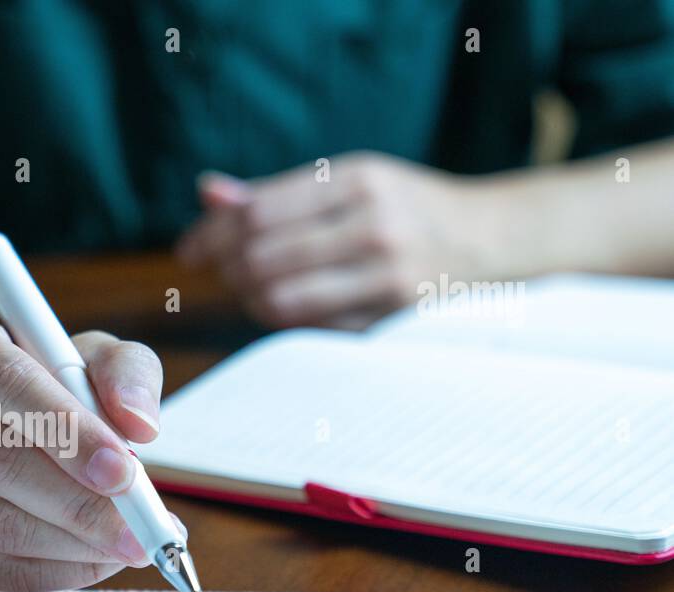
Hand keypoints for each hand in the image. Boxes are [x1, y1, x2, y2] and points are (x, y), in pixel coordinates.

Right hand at [0, 315, 175, 591]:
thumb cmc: (42, 381)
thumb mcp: (87, 354)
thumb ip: (124, 372)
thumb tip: (139, 424)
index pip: (2, 382)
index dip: (66, 429)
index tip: (122, 470)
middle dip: (78, 502)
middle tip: (139, 526)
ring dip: (72, 543)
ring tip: (129, 543)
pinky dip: (57, 570)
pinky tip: (99, 558)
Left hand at [176, 152, 501, 328]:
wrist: (487, 239)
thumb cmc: (398, 206)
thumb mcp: (347, 181)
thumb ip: (276, 192)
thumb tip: (208, 193)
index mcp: (358, 179)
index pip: (258, 213)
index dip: (212, 236)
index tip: (189, 253)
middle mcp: (375, 224)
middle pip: (262, 259)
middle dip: (229, 271)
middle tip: (223, 274)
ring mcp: (387, 275)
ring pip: (281, 300)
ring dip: (250, 300)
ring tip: (250, 290)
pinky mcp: (391, 317)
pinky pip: (311, 328)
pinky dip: (284, 319)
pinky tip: (285, 305)